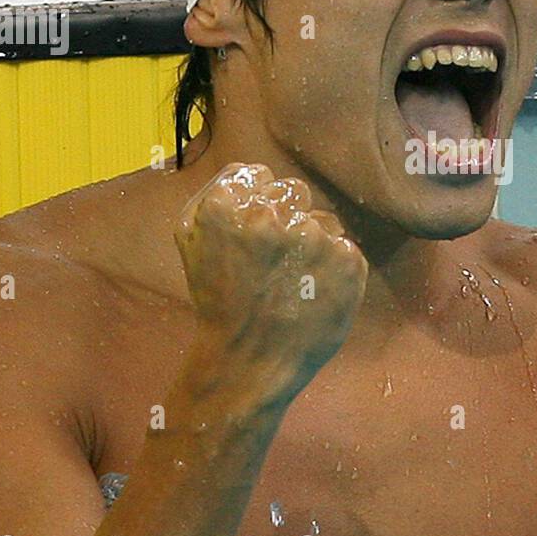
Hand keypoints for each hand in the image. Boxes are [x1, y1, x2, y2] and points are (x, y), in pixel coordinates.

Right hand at [174, 163, 366, 395]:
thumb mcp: (191, 241)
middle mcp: (269, 215)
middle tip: (275, 263)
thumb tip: (253, 172)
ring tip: (292, 284)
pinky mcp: (345, 259)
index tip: (253, 236)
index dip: (257, 205)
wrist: (248, 363)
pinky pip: (345, 248)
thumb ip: (217, 195)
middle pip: (294, 192)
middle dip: (287, 220)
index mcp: (226, 206)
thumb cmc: (219, 303)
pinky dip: (334, 270)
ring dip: (313, 247)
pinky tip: (312, 294)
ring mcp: (311, 236)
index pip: (259, 175)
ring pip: (323, 221)